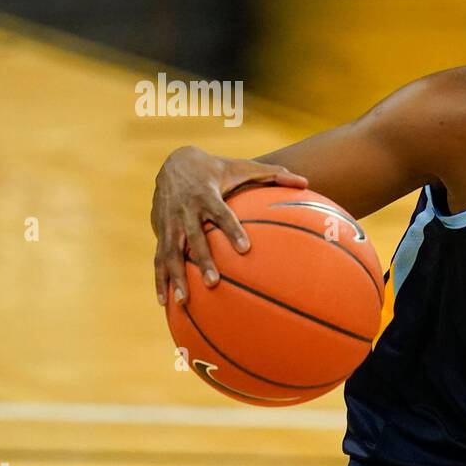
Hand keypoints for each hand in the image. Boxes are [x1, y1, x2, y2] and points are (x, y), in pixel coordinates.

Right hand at [151, 146, 307, 304]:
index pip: (222, 214)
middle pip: (194, 238)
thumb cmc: (217, 169)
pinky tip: (165, 303)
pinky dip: (161, 280)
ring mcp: (171, 223)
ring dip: (177, 276)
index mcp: (207, 195)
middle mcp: (186, 210)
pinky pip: (158, 259)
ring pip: (171, 252)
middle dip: (202, 260)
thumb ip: (274, 175)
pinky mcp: (161, 232)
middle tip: (214, 282)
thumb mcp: (243, 167)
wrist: (174, 163)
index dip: (232, 230)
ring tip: (184, 300)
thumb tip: (306, 181)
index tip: (245, 249)